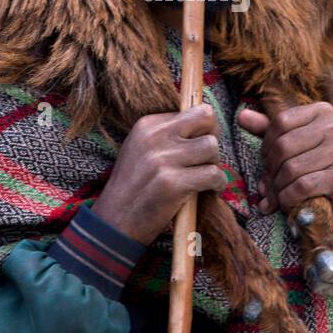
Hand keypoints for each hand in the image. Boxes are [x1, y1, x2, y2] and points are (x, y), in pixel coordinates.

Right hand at [92, 103, 225, 245]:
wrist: (115, 222)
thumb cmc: (133, 187)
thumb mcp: (140, 149)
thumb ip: (166, 134)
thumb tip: (206, 119)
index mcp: (146, 125)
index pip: (192, 111)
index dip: (202, 128)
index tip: (198, 145)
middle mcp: (154, 137)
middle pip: (206, 120)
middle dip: (213, 137)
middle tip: (207, 158)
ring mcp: (163, 160)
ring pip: (212, 147)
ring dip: (214, 163)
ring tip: (204, 176)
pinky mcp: (173, 184)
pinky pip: (213, 174)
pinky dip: (218, 183)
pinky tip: (210, 190)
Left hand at [236, 102, 332, 230]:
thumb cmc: (319, 163)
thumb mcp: (298, 142)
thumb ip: (270, 129)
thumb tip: (242, 116)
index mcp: (323, 112)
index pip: (280, 122)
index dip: (267, 145)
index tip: (268, 162)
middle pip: (283, 146)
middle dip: (270, 169)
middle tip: (268, 184)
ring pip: (290, 169)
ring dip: (278, 188)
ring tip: (277, 196)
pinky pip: (302, 187)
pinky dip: (288, 198)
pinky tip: (288, 203)